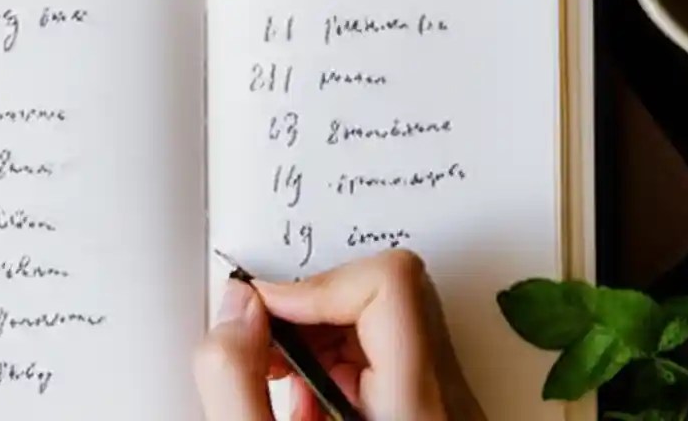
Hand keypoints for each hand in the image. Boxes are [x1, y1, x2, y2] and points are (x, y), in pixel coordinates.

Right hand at [192, 250, 486, 420]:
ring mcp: (452, 412)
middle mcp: (450, 405)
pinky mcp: (442, 420)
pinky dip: (342, 373)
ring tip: (283, 394)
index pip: (390, 281)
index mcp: (417, 409)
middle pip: (388, 295)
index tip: (265, 312)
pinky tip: (310, 413)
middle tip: (264, 353)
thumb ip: (236, 382)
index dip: (313, 285)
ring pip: (391, 327)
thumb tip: (235, 312)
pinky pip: (397, 364)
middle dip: (310, 315)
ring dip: (322, 345)